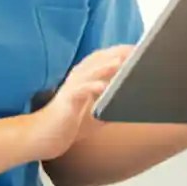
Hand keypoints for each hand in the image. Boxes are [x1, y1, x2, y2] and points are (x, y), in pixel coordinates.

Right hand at [29, 45, 133, 159]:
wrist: (46, 136)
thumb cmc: (72, 123)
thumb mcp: (98, 112)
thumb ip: (113, 104)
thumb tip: (135, 103)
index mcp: (86, 77)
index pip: (105, 58)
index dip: (122, 52)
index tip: (140, 49)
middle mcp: (78, 77)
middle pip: (99, 59)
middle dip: (117, 54)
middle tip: (135, 51)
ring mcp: (71, 87)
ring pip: (89, 71)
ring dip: (105, 66)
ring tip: (120, 62)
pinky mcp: (66, 100)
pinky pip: (79, 91)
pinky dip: (91, 87)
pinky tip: (103, 86)